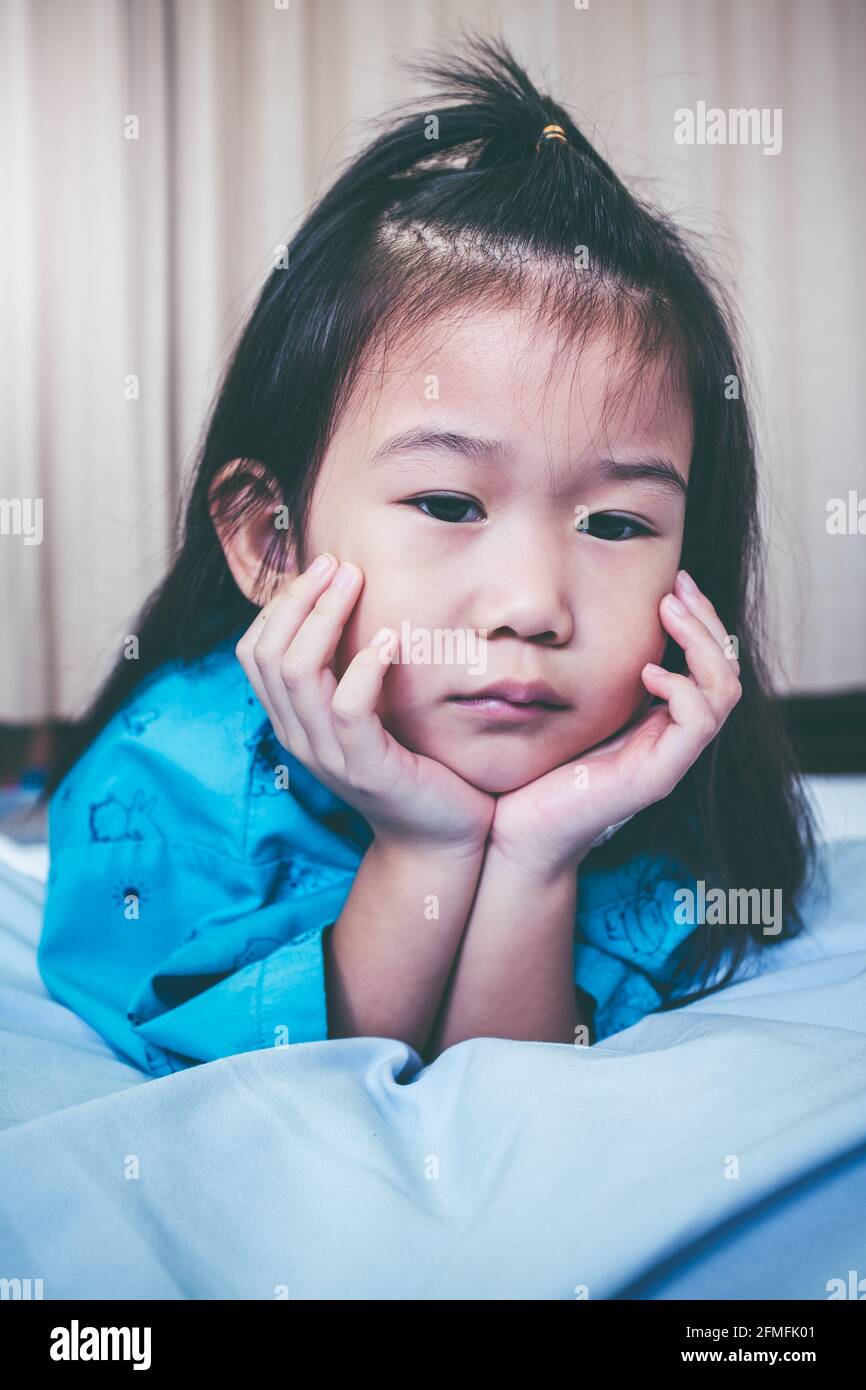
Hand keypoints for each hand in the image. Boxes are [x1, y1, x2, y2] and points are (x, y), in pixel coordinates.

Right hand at [235, 552, 494, 856]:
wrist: (439, 840)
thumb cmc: (412, 768)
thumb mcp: (368, 717)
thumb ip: (348, 675)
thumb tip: (350, 608)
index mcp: (293, 722)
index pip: (253, 654)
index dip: (279, 606)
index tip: (318, 571)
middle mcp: (299, 738)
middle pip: (267, 654)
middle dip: (299, 599)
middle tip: (337, 563)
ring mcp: (328, 755)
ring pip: (298, 672)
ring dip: (325, 617)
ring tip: (356, 582)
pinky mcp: (366, 768)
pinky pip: (348, 707)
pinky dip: (364, 665)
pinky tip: (389, 641)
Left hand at [488, 570, 742, 878]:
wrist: (516, 831)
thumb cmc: (537, 767)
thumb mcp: (571, 704)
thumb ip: (594, 670)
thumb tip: (588, 614)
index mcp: (659, 720)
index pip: (708, 664)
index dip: (700, 619)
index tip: (675, 582)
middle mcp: (673, 739)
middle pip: (726, 673)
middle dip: (708, 622)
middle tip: (678, 586)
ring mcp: (670, 759)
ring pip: (723, 694)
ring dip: (702, 645)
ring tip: (668, 613)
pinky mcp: (657, 779)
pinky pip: (698, 726)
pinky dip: (682, 689)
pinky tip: (648, 672)